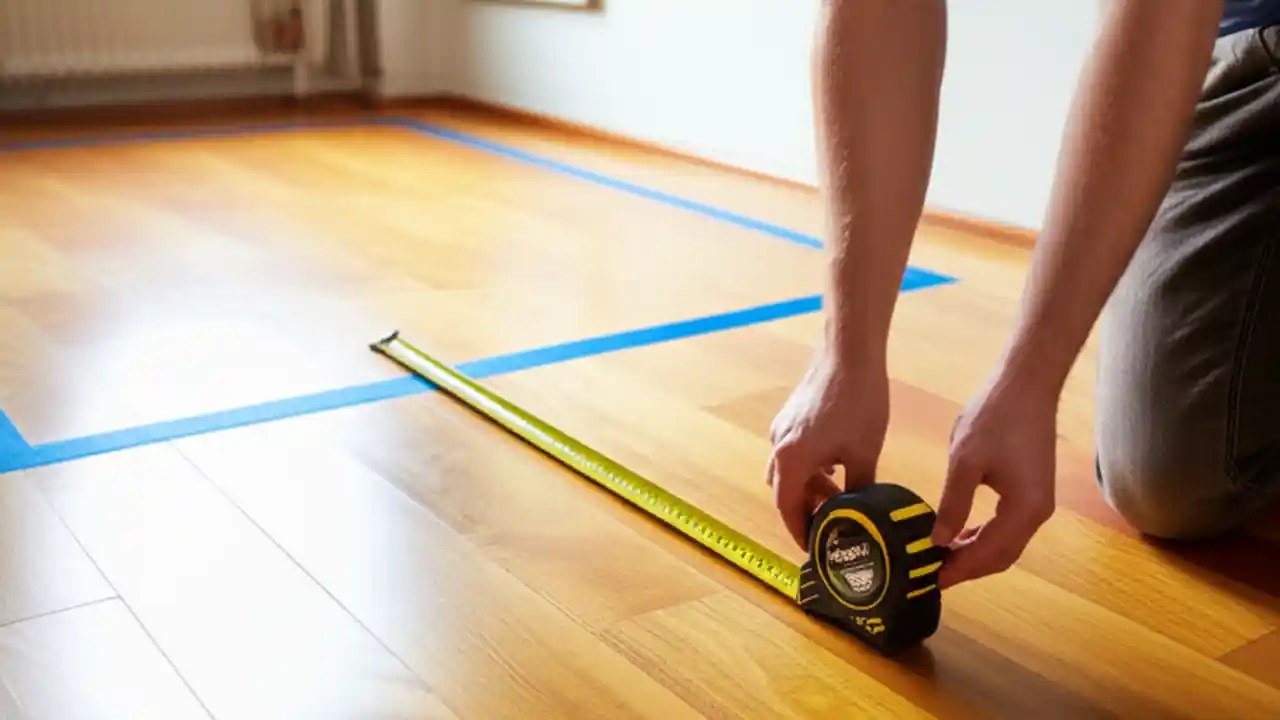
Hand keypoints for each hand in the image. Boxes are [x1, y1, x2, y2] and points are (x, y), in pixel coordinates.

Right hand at [766, 346, 889, 548]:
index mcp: (791, 461)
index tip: (815, 550)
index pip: (787, 510)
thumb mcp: (865, 454)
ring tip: (839, 496)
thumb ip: (860, 489)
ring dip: (808, 488)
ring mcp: (781, 429)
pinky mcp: (790, 416)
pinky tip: (835, 466)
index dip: (799, 533)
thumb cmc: (858, 404)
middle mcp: (778, 447)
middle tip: (829, 526)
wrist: (849, 354)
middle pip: (783, 492)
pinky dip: (808, 468)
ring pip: (788, 471)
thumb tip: (866, 515)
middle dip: (804, 511)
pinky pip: (793, 453)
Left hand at [933, 374, 1057, 588]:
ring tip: (940, 556)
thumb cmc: (995, 418)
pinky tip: (959, 533)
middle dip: (968, 567)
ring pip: (1006, 542)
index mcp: (1024, 509)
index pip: (991, 554)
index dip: (961, 570)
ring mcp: (1039, 502)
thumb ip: (953, 504)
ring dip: (976, 552)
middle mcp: (1038, 513)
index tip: (932, 581)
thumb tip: (938, 541)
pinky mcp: (1033, 491)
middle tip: (932, 573)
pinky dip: (985, 535)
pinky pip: (1008, 525)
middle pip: (1002, 555)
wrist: (1027, 385)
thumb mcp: (965, 462)